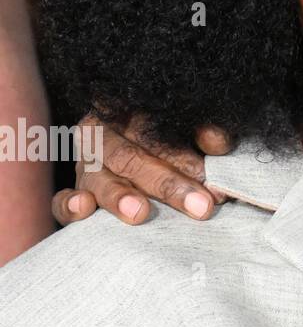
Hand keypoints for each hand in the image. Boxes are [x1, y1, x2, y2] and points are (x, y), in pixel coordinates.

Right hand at [52, 115, 233, 225]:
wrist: (127, 147)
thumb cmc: (164, 142)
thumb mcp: (183, 132)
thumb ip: (203, 134)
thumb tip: (219, 142)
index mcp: (130, 114)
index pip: (157, 135)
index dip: (188, 159)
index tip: (217, 185)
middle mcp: (103, 138)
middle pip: (133, 159)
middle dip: (169, 186)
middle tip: (201, 206)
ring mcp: (84, 167)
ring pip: (100, 179)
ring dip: (121, 197)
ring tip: (140, 213)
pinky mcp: (69, 195)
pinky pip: (60, 201)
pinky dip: (68, 205)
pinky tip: (83, 207)